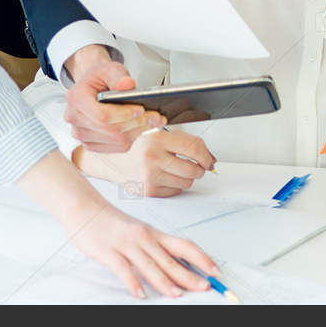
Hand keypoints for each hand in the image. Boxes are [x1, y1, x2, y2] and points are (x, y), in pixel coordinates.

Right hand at [64, 47, 162, 152]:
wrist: (92, 87)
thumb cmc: (100, 78)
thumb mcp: (109, 68)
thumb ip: (118, 75)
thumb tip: (128, 85)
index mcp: (76, 98)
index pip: (101, 115)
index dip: (123, 114)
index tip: (141, 109)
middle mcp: (74, 119)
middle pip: (110, 130)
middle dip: (137, 123)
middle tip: (156, 116)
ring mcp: (81, 134)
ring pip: (116, 140)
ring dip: (137, 131)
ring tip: (154, 121)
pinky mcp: (91, 144)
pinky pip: (116, 147)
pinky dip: (132, 138)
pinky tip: (142, 128)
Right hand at [71, 206, 219, 298]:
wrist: (84, 207)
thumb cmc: (111, 222)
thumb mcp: (138, 232)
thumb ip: (154, 248)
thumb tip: (175, 264)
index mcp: (153, 233)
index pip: (184, 245)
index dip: (201, 258)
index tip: (214, 270)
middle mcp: (144, 238)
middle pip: (170, 259)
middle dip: (189, 275)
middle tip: (204, 287)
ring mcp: (127, 245)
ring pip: (150, 265)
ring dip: (165, 281)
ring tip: (177, 294)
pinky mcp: (109, 252)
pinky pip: (123, 269)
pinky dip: (133, 282)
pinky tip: (140, 293)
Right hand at [101, 128, 216, 196]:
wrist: (115, 161)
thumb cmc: (140, 147)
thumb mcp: (161, 135)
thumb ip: (185, 142)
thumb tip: (210, 158)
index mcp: (157, 139)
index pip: (194, 148)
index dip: (207, 156)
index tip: (209, 161)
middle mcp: (152, 157)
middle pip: (193, 169)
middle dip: (199, 169)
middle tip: (196, 166)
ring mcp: (150, 176)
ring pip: (187, 182)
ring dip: (187, 178)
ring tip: (175, 169)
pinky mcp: (149, 191)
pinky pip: (176, 191)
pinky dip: (175, 186)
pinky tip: (165, 177)